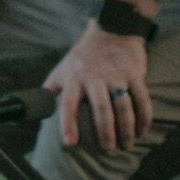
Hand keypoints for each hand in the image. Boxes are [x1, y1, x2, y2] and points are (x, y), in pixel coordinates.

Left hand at [46, 23, 154, 151]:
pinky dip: (144, 117)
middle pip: (101, 109)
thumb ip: (51, 90)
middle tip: (107, 148)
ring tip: (126, 145)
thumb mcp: (62, 70)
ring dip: (127, 129)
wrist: (112, 31)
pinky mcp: (135, 73)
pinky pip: (142, 98)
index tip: (70, 143)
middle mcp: (95, 78)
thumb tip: (36, 109)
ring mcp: (117, 76)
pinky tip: (142, 130)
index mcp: (74, 79)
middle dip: (105, 132)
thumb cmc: (83, 57)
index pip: (68, 104)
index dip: (68, 124)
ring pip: (124, 107)